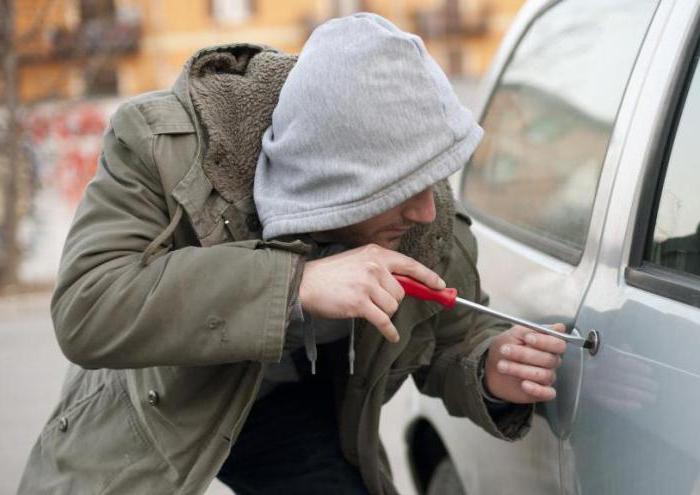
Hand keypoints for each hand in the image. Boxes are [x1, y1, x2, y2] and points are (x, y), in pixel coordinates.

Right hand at [299, 244, 444, 342]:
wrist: (305, 284)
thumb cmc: (330, 275)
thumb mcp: (357, 261)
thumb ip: (380, 269)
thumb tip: (406, 285)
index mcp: (376, 253)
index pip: (410, 265)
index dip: (428, 277)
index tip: (440, 285)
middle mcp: (374, 266)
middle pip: (401, 292)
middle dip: (391, 301)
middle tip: (373, 300)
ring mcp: (367, 284)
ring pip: (393, 307)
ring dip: (383, 313)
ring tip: (365, 307)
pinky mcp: (360, 303)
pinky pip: (384, 321)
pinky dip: (389, 331)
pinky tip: (391, 336)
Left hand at [484, 324, 566, 402]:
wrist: (491, 366)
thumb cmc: (506, 347)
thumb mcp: (515, 334)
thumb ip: (534, 330)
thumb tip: (559, 327)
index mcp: (548, 346)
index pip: (558, 344)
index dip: (545, 342)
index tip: (527, 338)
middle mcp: (550, 361)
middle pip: (548, 360)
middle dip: (524, 354)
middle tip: (505, 350)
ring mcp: (546, 377)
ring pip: (544, 375)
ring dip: (521, 370)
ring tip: (502, 366)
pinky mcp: (541, 391)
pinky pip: (547, 393)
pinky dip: (537, 389)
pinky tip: (524, 384)